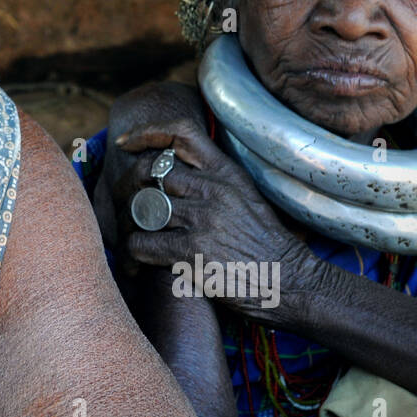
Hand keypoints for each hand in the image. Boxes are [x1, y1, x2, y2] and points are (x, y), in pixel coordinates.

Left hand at [102, 81, 316, 320]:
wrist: (293, 283)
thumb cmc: (267, 244)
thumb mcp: (247, 196)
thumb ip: (213, 180)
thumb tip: (171, 173)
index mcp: (226, 172)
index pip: (180, 133)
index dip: (146, 133)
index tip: (125, 144)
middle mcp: (213, 189)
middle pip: (148, 171)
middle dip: (127, 190)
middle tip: (124, 210)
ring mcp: (202, 218)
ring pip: (140, 207)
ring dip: (128, 226)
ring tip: (129, 241)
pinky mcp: (193, 250)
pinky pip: (141, 243)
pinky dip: (131, 255)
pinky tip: (136, 266)